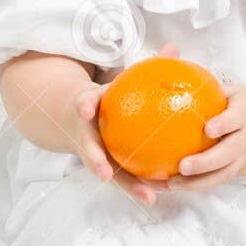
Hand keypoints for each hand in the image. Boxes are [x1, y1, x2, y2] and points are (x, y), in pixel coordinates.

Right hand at [71, 43, 182, 208]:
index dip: (83, 106)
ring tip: (147, 197)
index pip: (82, 103)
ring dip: (126, 185)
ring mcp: (93, 153)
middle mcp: (87, 134)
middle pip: (89, 149)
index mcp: (89, 107)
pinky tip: (164, 193)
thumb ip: (144, 67)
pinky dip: (140, 186)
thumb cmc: (104, 97)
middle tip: (105, 172)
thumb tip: (174, 48)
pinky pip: (123, 177)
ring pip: (107, 171)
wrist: (71, 117)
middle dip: (94, 160)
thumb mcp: (117, 82)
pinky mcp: (104, 166)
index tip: (84, 110)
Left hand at [173, 83, 245, 191]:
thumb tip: (174, 79)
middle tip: (183, 165)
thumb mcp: (238, 92)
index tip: (208, 128)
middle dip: (206, 162)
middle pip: (229, 153)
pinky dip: (199, 184)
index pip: (238, 117)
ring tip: (172, 183)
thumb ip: (212, 90)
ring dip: (198, 182)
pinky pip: (220, 179)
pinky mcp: (242, 170)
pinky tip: (176, 185)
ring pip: (224, 173)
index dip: (225, 123)